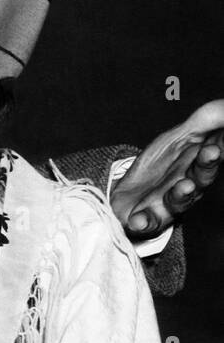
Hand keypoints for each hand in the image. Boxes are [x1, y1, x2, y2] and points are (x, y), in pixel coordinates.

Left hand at [109, 99, 223, 237]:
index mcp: (199, 164)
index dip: (220, 147)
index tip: (220, 140)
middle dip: (208, 164)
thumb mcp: (180, 136)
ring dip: (183, 193)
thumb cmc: (162, 165)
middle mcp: (190, 185)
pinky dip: (144, 221)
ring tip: (185, 185)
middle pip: (203, 176)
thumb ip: (207, 119)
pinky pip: (147, 222)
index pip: (216, 152)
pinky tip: (140, 219)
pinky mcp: (148, 219)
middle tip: (213, 151)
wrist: (129, 198)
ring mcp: (169, 204)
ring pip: (180, 200)